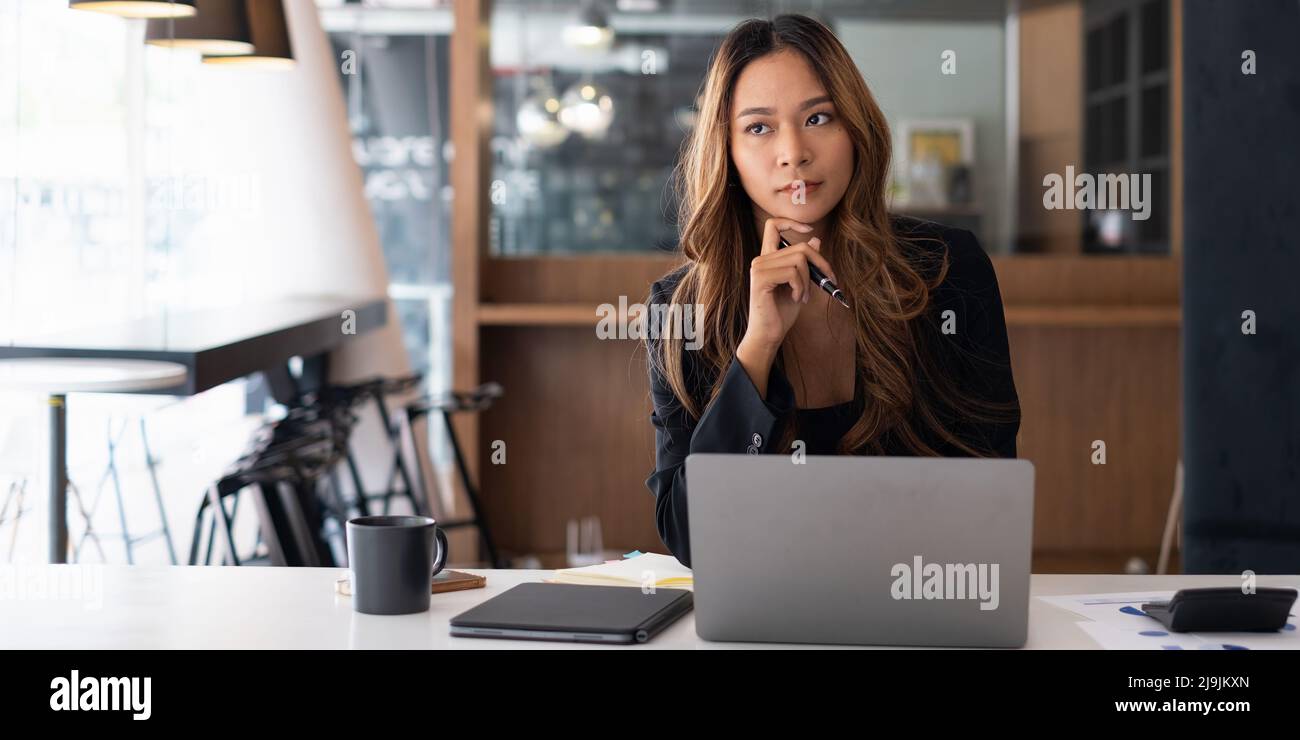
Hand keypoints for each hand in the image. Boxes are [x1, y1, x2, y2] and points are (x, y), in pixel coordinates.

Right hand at [741, 217, 837, 354]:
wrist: (769, 334)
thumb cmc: (782, 311)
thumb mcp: (800, 283)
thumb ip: (805, 263)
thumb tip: (815, 239)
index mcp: (768, 258)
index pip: (773, 225)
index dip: (792, 222)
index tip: (809, 230)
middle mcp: (761, 259)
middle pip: (800, 247)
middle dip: (820, 264)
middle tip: (826, 281)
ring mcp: (759, 268)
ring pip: (799, 260)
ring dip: (809, 281)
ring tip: (804, 296)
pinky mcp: (760, 279)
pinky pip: (793, 273)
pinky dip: (801, 287)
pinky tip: (796, 298)